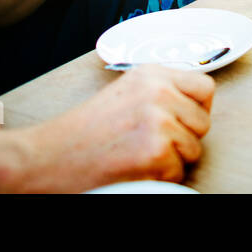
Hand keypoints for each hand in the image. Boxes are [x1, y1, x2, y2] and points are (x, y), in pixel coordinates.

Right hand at [31, 65, 214, 190]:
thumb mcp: (125, 92)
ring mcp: (158, 120)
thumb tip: (193, 103)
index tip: (182, 120)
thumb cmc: (82, 130)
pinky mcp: (155, 151)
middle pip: (203, 122)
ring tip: (140, 156)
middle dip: (184, 138)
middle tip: (153, 144)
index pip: (205, 87)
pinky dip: (161, 177)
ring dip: (173, 159)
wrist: (46, 157)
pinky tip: (135, 169)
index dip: (196, 109)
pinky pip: (178, 171)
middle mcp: (158, 91)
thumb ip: (159, 90)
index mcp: (152, 73)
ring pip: (194, 148)